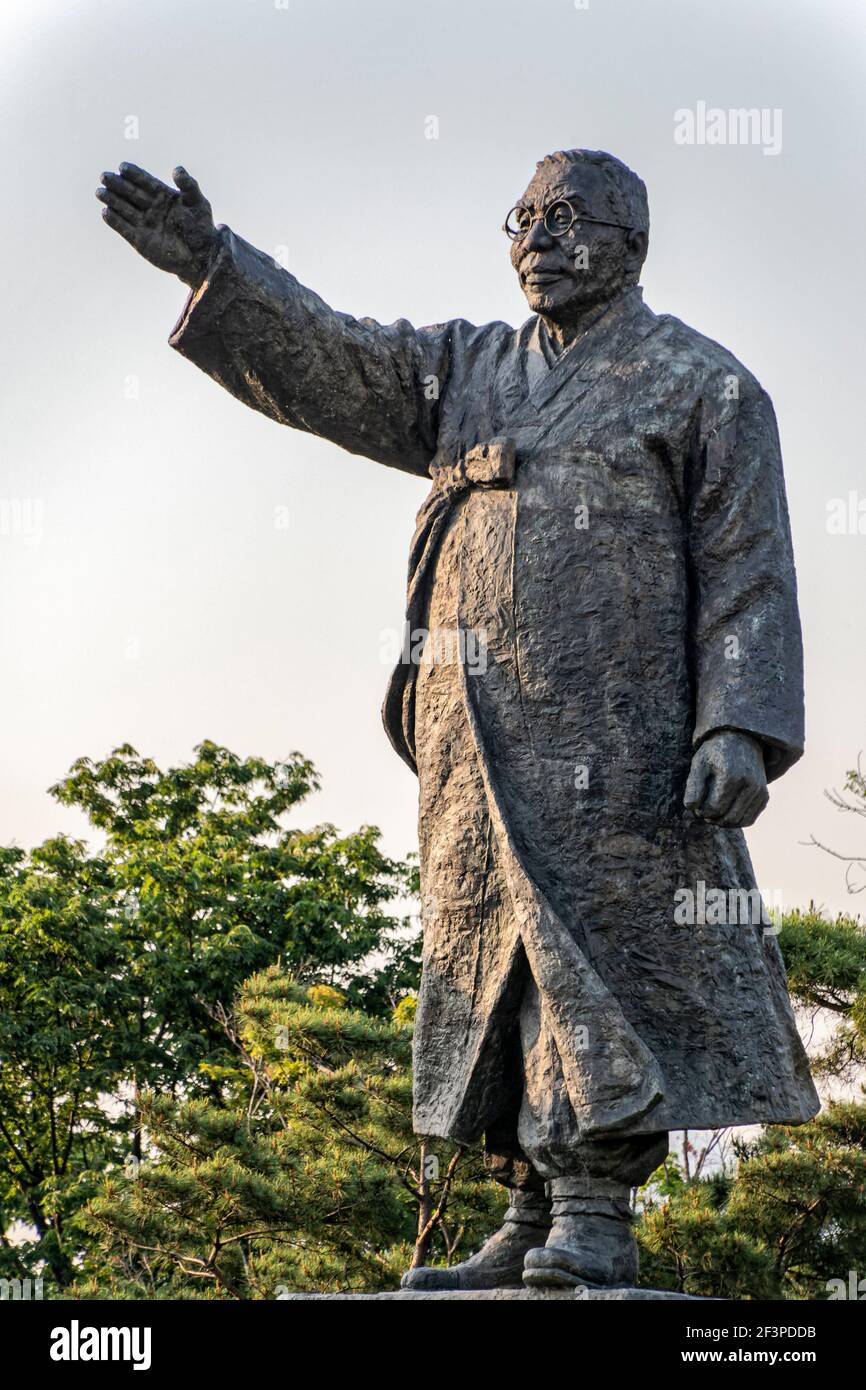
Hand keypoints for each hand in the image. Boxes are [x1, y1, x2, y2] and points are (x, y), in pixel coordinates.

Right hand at [97, 163, 217, 286]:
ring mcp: (145, 223)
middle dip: (118, 185)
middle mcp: (151, 208)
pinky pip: (124, 228)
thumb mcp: (198, 204)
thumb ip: (188, 185)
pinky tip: (106, 212)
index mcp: (163, 195)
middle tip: (105, 177)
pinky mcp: (140, 240)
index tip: (123, 167)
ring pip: (124, 209)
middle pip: (131, 193)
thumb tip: (177, 169)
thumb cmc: (202, 229)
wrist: (201, 258)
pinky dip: (115, 221)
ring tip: (100, 192)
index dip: (134, 174)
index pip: (145, 181)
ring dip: (112, 200)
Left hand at [684, 730, 767, 827]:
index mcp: (731, 776)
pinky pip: (749, 820)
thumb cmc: (715, 753)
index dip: (702, 811)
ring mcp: (759, 791)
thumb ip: (693, 785)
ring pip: (739, 822)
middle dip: (712, 818)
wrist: (740, 740)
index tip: (696, 804)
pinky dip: (736, 820)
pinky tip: (725, 811)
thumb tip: (690, 807)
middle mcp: (749, 785)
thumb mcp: (699, 764)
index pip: (714, 809)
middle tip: (703, 810)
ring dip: (723, 822)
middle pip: (728, 818)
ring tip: (713, 811)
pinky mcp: (764, 796)